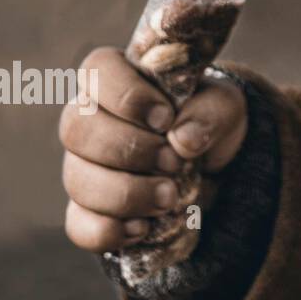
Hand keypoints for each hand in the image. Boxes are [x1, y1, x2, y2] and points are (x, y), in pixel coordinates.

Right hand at [60, 47, 247, 253]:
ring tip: (170, 197)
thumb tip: (183, 140)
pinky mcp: (89, 210)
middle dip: (129, 150)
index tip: (165, 118)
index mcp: (121, 79)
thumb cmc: (207, 120)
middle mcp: (91, 120)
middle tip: (173, 162)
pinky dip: (109, 230)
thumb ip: (210, 112)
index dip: (126, 95)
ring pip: (77, 179)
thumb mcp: (224, 107)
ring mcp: (83, 166)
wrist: (213, 165)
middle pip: (76, 128)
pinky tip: (143, 228)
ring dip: (126, 193)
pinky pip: (78, 225)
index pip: (97, 69)